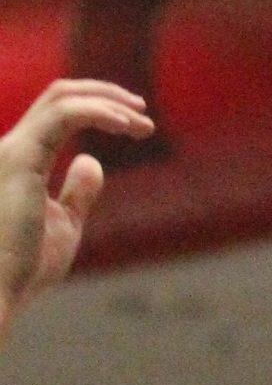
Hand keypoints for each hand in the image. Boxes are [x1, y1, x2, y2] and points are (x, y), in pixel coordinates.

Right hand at [0, 80, 152, 336]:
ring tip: (143, 124)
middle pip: (59, 95)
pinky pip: (64, 116)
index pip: (58, 112)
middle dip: (107, 96)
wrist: (1, 288)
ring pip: (62, 97)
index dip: (100, 107)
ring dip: (109, 102)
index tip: (138, 124)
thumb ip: (77, 192)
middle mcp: (12, 148)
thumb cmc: (27, 267)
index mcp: (21, 160)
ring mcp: (12, 150)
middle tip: (144, 113)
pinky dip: (98, 111)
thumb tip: (91, 160)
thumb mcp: (63, 223)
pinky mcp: (19, 158)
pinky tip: (126, 124)